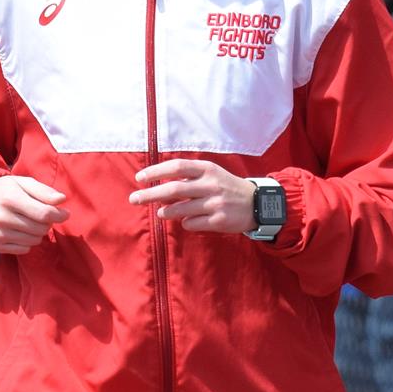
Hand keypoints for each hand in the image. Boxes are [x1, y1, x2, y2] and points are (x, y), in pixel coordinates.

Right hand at [0, 174, 67, 253]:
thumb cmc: (6, 190)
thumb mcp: (24, 183)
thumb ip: (44, 191)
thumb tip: (61, 200)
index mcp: (10, 199)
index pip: (44, 213)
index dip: (59, 215)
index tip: (64, 213)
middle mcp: (2, 218)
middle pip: (41, 229)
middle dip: (46, 222)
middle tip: (40, 214)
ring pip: (34, 240)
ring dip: (37, 232)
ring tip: (29, 221)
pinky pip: (24, 249)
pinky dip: (27, 241)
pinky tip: (19, 230)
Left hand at [129, 158, 253, 233]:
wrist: (258, 204)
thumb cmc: (228, 187)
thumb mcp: (212, 174)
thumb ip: (189, 178)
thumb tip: (159, 188)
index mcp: (207, 169)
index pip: (176, 167)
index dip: (156, 172)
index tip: (140, 178)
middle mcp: (211, 185)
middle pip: (173, 189)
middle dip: (150, 194)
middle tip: (134, 199)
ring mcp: (215, 203)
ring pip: (180, 210)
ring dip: (166, 212)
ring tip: (161, 213)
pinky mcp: (219, 221)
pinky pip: (192, 224)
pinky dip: (185, 223)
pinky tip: (189, 220)